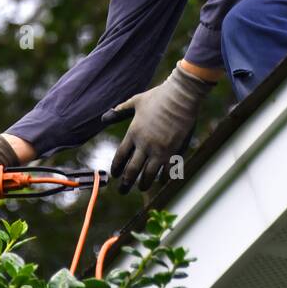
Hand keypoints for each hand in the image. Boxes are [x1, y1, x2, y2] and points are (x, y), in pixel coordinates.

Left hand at [102, 64, 215, 193]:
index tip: (115, 176)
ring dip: (143, 184)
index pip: (120, 157)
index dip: (116, 169)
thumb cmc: (159, 96)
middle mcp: (144, 145)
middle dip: (125, 184)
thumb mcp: (136, 102)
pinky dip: (163, 178)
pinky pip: (167, 172)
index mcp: (133, 133)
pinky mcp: (174, 152)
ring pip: (148, 176)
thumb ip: (120, 111)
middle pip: (131, 171)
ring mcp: (160, 150)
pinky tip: (161, 180)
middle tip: (122, 191)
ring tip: (142, 187)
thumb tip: (105, 117)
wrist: (181, 96)